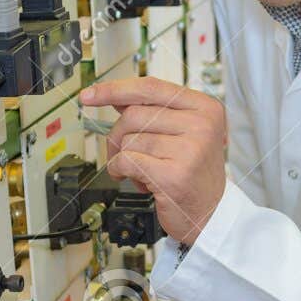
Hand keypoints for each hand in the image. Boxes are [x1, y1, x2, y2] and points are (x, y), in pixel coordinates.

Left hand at [79, 77, 227, 246]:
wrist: (210, 213)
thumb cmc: (194, 173)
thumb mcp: (183, 133)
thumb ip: (154, 112)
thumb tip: (116, 98)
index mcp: (204, 108)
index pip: (150, 87)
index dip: (114, 89)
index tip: (90, 94)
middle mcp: (201, 125)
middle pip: (134, 114)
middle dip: (117, 135)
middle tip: (121, 151)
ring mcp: (189, 149)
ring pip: (128, 139)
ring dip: (123, 158)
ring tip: (140, 170)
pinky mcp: (174, 174)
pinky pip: (126, 161)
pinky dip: (120, 170)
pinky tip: (134, 179)